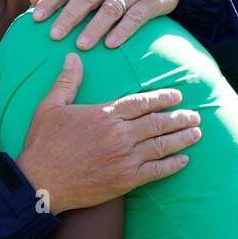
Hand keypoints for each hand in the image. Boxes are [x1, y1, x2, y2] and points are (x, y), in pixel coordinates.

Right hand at [16, 54, 201, 213]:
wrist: (41, 182)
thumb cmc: (43, 144)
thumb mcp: (49, 107)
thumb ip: (66, 82)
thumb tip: (72, 57)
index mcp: (105, 114)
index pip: (142, 102)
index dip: (163, 98)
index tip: (178, 96)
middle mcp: (120, 135)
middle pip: (158, 123)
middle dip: (179, 118)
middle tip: (194, 115)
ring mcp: (125, 159)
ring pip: (162, 145)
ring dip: (182, 138)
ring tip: (196, 133)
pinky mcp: (125, 180)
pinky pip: (157, 171)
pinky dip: (173, 165)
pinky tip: (184, 160)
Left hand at [30, 0, 183, 50]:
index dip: (51, 0)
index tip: (36, 18)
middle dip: (69, 16)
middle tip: (54, 36)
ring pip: (110, 8)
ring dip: (95, 27)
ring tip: (81, 46)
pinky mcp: (150, 1)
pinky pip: (135, 17)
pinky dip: (123, 31)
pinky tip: (111, 45)